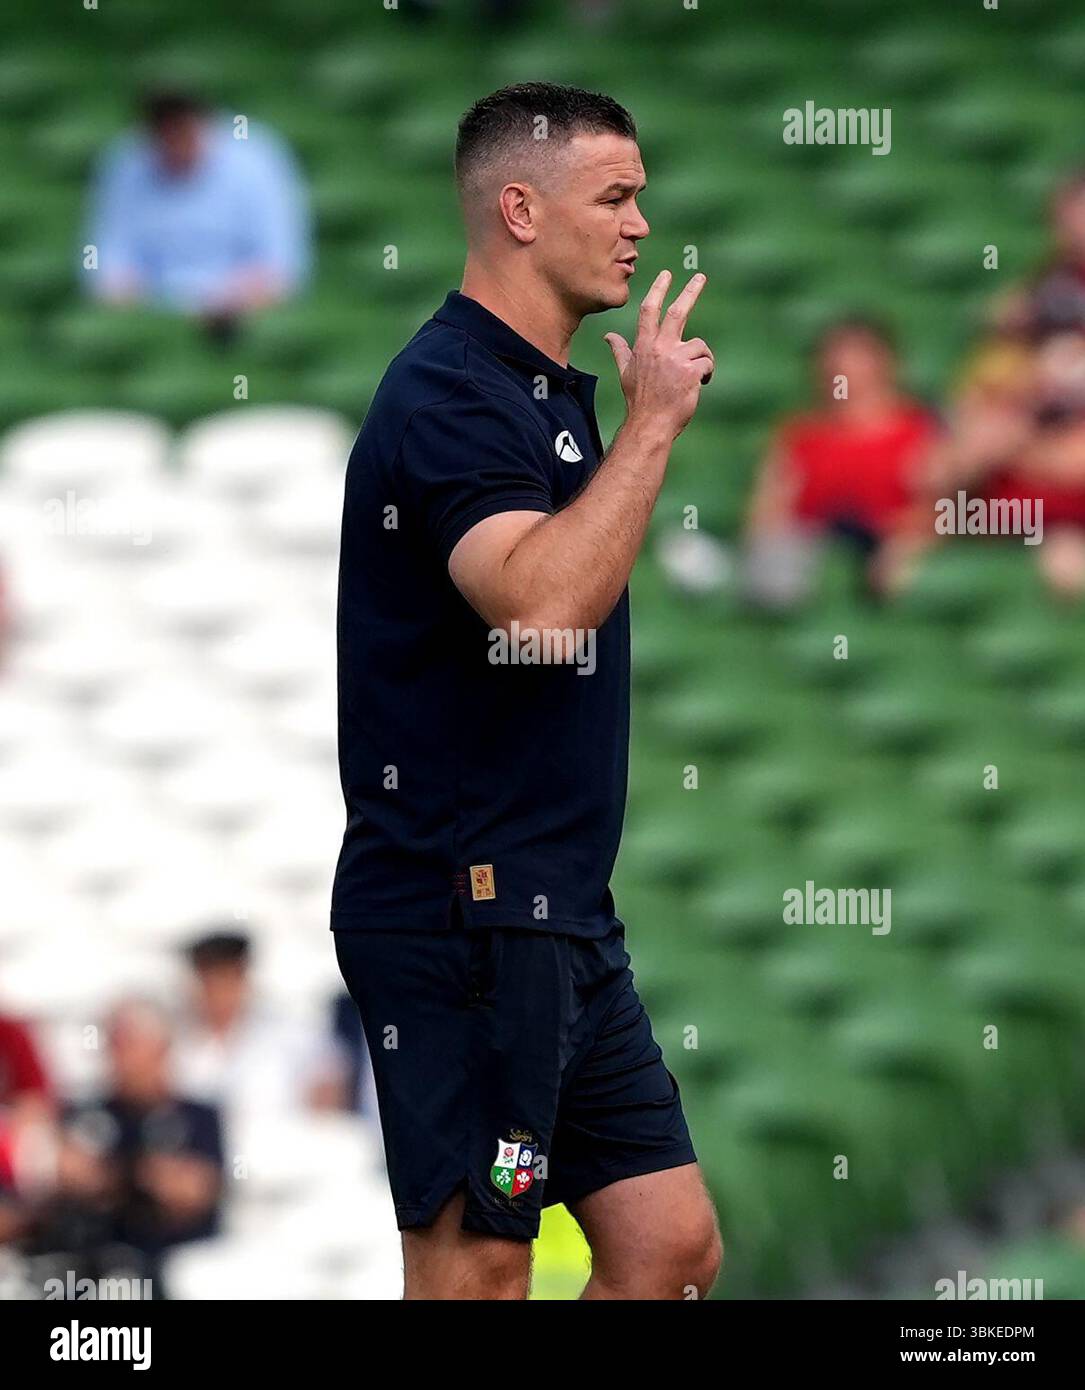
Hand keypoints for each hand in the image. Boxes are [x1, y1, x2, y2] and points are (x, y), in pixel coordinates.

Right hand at [604, 270, 713, 441]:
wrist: (650, 424)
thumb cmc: (640, 401)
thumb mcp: (626, 372)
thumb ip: (620, 350)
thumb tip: (608, 336)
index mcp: (644, 346)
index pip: (650, 310)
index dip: (658, 290)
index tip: (667, 274)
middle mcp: (659, 347)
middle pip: (678, 312)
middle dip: (690, 292)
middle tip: (700, 277)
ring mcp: (675, 358)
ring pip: (700, 346)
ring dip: (702, 360)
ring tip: (693, 378)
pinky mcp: (691, 371)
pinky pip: (707, 364)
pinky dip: (706, 374)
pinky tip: (697, 386)